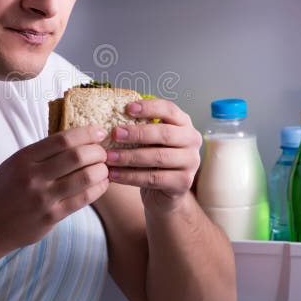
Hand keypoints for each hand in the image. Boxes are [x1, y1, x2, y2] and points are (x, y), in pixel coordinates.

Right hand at [0, 126, 109, 256]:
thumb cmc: (0, 193)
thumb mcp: (13, 165)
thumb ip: (39, 154)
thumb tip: (73, 140)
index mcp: (23, 158)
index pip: (62, 139)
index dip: (86, 133)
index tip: (99, 132)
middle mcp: (33, 176)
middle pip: (77, 156)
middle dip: (97, 152)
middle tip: (104, 152)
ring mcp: (42, 198)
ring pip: (84, 178)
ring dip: (101, 171)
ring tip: (105, 168)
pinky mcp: (50, 217)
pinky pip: (82, 200)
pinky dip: (97, 190)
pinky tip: (101, 185)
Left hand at [105, 98, 201, 214]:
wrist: (164, 192)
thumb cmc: (153, 157)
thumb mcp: (149, 139)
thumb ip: (139, 126)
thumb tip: (111, 114)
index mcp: (184, 123)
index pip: (169, 109)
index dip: (149, 107)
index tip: (127, 109)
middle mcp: (192, 140)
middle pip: (165, 133)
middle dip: (137, 133)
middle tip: (115, 134)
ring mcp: (191, 162)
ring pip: (158, 157)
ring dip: (130, 157)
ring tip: (109, 157)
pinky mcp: (183, 182)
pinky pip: (154, 178)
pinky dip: (130, 176)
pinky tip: (114, 174)